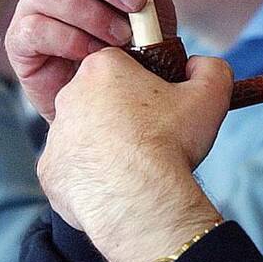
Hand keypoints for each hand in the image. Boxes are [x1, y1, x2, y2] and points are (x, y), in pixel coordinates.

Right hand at [6, 0, 176, 120]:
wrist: (123, 106)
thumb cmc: (136, 49)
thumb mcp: (152, 6)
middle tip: (136, 3)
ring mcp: (33, 8)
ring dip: (91, 12)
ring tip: (122, 39)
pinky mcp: (21, 42)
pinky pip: (36, 28)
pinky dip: (71, 40)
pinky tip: (96, 56)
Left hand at [37, 48, 230, 261]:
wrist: (139, 197)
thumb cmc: (169, 143)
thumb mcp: (210, 96)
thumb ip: (211, 69)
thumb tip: (199, 65)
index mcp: (102, 69)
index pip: (121, 64)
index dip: (144, 83)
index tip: (160, 104)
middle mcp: (69, 96)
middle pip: (98, 99)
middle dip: (121, 113)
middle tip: (151, 136)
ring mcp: (56, 135)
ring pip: (84, 135)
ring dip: (105, 145)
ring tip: (135, 165)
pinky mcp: (51, 171)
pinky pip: (72, 170)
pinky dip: (92, 177)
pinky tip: (115, 186)